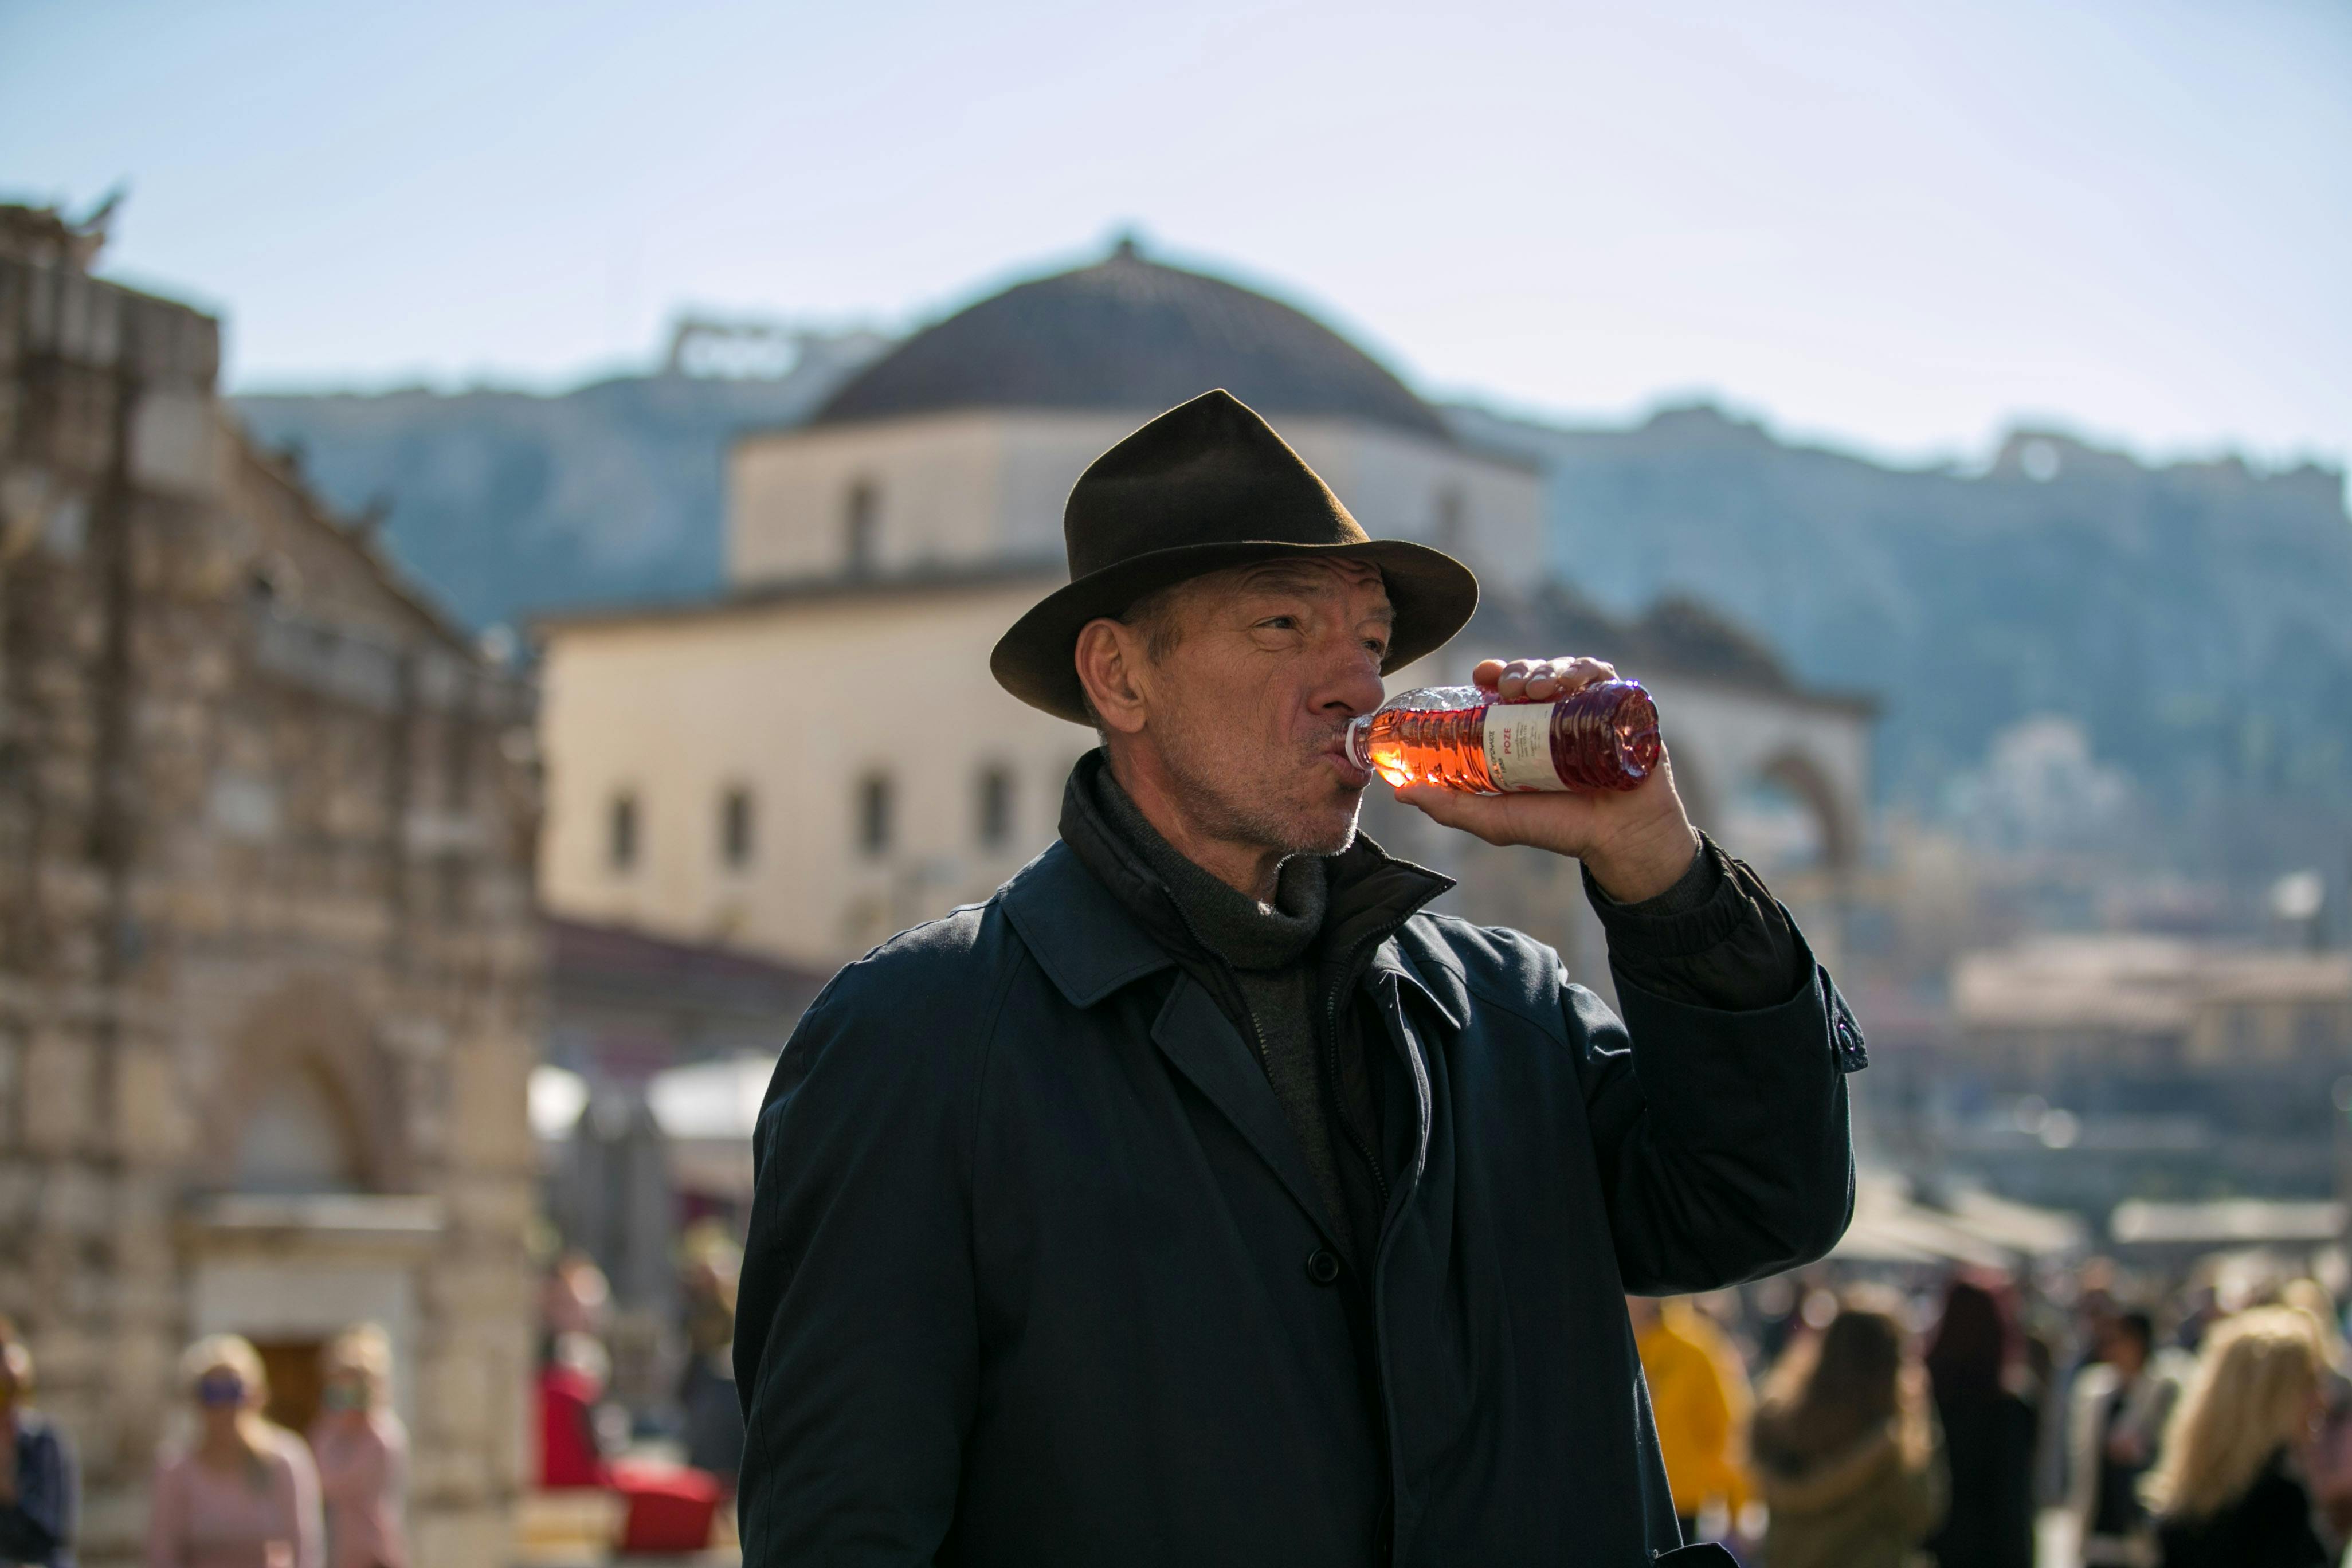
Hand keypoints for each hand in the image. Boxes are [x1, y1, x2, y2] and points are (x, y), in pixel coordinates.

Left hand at [1393, 655, 1699, 902]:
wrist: (1619, 839)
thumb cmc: (1559, 828)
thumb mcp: (1496, 819)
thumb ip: (1449, 807)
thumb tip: (1399, 792)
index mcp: (1524, 730)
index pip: (1503, 689)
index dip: (1491, 673)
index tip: (1479, 676)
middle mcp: (1555, 714)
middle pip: (1532, 674)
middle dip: (1516, 670)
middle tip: (1507, 685)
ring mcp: (1589, 709)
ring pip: (1564, 669)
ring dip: (1547, 668)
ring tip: (1538, 688)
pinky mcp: (1622, 707)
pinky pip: (1604, 675)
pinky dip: (1586, 670)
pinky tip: (1572, 683)